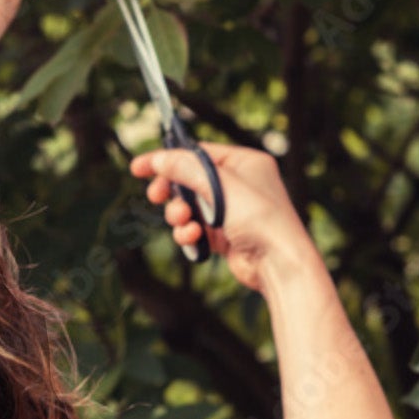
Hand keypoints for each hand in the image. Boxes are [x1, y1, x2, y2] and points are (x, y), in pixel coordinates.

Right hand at [128, 142, 317, 292]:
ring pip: (189, 207)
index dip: (167, 160)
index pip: (197, 154)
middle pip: (189, 180)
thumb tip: (158, 159)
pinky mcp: (225, 235)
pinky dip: (190, 234)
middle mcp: (239, 184)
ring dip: (179, 215)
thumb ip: (186, 169)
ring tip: (184, 222)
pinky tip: (195, 239)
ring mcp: (232, 211)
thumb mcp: (220, 186)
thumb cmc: (261, 220)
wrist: (279, 264)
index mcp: (244, 163)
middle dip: (172, 192)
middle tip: (156, 196)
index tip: (139, 167)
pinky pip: (195, 228)